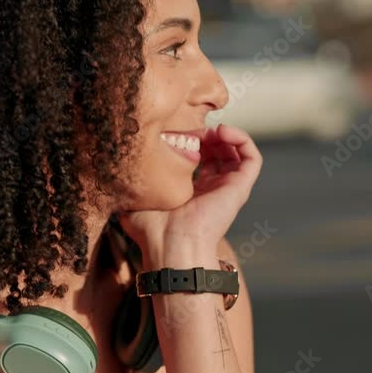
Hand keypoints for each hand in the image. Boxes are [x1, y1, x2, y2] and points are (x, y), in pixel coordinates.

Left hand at [117, 124, 261, 267]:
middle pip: (218, 152)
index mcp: (189, 193)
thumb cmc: (150, 228)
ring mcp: (227, 188)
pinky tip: (223, 132)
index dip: (190, 141)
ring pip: (236, 153)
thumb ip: (133, 182)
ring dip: (226, 134)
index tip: (176, 132)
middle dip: (207, 135)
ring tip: (212, 129)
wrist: (169, 243)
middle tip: (193, 130)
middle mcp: (210, 190)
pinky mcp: (240, 188)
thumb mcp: (136, 198)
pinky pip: (252, 158)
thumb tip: (118, 167)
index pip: (198, 159)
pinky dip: (242, 140)